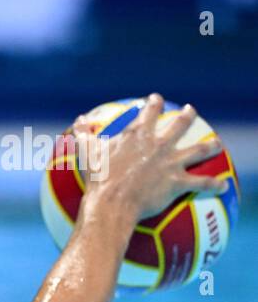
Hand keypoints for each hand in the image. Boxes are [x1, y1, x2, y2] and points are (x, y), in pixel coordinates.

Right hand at [75, 93, 228, 224]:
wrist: (111, 203)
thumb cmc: (97, 178)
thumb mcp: (86, 152)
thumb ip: (83, 134)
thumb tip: (79, 120)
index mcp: (137, 136)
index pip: (149, 112)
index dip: (154, 103)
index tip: (156, 99)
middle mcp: (158, 145)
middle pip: (179, 125)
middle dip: (187, 116)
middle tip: (191, 111)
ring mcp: (170, 163)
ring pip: (198, 151)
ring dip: (210, 147)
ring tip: (217, 144)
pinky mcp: (177, 182)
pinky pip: (201, 183)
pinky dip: (213, 185)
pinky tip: (222, 186)